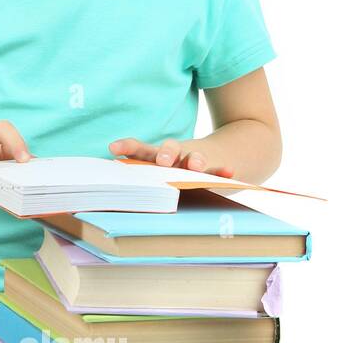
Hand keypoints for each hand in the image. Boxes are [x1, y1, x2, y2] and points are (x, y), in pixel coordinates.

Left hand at [108, 136, 234, 178]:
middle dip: (165, 154)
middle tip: (163, 161)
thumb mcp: (156, 171)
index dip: (128, 147)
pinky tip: (229, 173)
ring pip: (194, 158)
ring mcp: (195, 161)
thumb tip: (115, 195)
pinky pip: (218, 169)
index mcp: (156, 157)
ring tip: (195, 165)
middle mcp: (175, 156)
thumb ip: (141, 178)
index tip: (113, 147)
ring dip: (195, 160)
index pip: (140, 149)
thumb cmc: (174, 171)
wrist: (217, 155)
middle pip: (168, 150)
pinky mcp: (214, 168)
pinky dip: (222, 171)